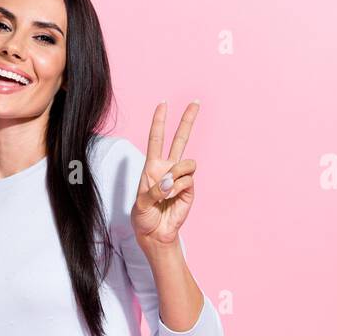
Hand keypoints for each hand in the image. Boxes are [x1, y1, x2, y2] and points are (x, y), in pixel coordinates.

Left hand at [130, 100, 199, 247]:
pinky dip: (177, 188)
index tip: (162, 104)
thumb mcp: (141, 203)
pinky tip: (171, 197)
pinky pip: (187, 180)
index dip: (159, 122)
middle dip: (188, 120)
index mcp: (152, 167)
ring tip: (167, 189)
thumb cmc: (143, 217)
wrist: (154, 234)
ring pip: (187, 162)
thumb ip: (154, 191)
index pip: (156, 139)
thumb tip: (170, 181)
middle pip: (180, 139)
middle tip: (196, 102)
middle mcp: (168, 168)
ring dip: (176, 174)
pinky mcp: (190, 189)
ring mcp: (180, 178)